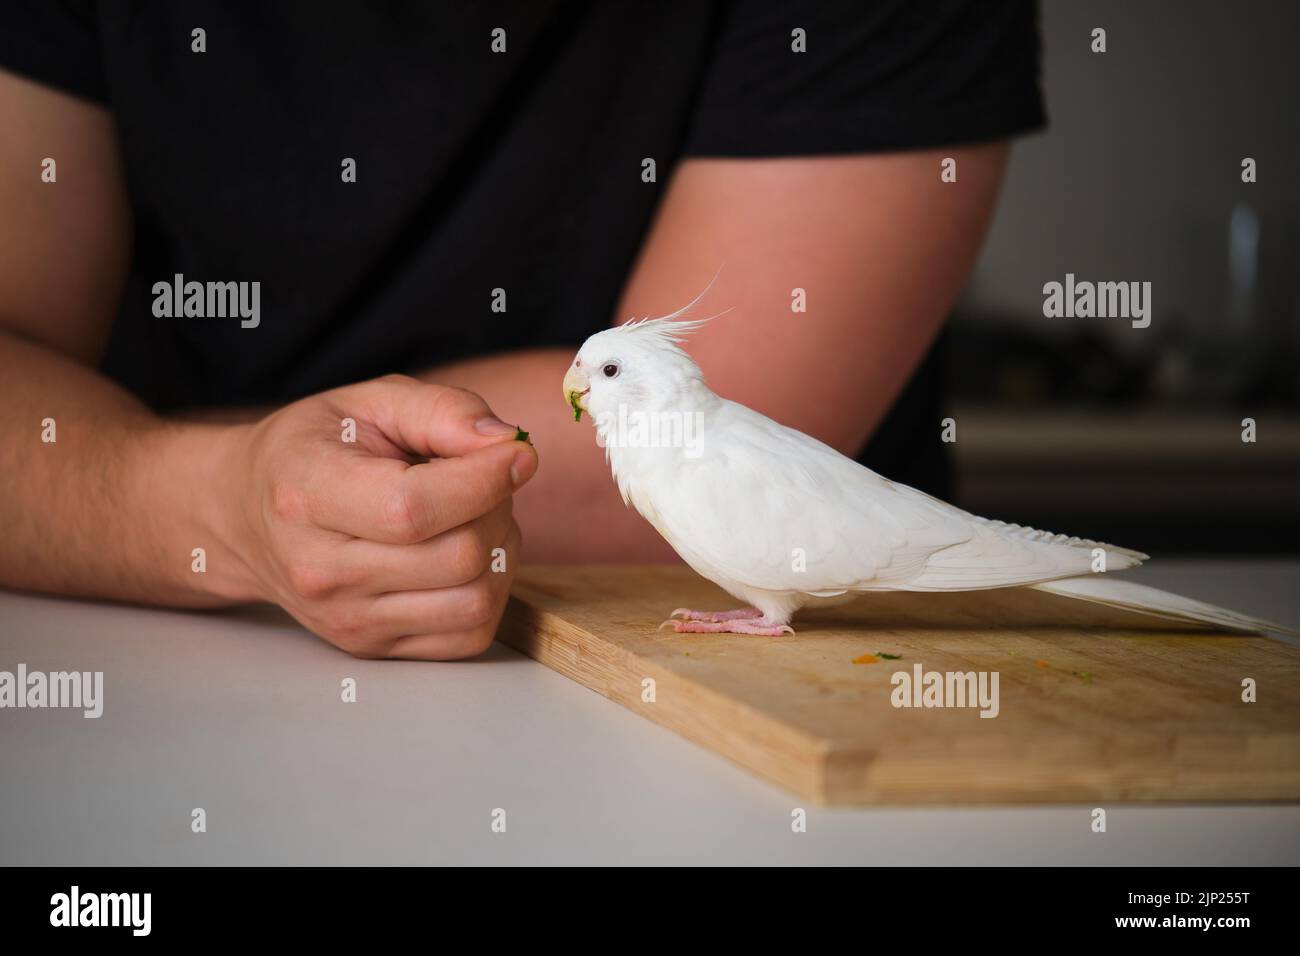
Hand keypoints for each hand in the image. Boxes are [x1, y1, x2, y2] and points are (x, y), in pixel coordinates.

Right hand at [211, 374, 536, 658]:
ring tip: (475, 516)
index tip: (517, 454)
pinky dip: (488, 591)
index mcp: (306, 496)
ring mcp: (347, 620)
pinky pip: (470, 634)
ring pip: (475, 600)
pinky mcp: (373, 648)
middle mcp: (321, 572)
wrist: (247, 515)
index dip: (485, 480)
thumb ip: (442, 410)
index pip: (415, 508)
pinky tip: (466, 555)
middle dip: (496, 508)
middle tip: (485, 478)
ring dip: (499, 553)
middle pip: (458, 555)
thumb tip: (507, 443)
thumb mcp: (369, 402)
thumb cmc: (316, 450)